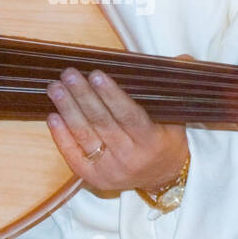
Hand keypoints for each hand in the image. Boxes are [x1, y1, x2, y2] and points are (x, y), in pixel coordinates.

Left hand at [45, 66, 188, 192]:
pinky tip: (53, 116)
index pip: (129, 116)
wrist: (163, 179)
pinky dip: (62, 136)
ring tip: (56, 88)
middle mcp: (130, 158)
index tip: (96, 74)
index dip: (111, 95)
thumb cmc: (167, 141)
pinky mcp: (95, 179)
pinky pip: (74, 156)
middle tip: (69, 74)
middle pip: (102, 124)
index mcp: (152, 142)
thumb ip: (174, 88)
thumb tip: (184, 59)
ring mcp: (111, 170)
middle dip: (83, 96)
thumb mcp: (177, 117)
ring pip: (85, 137)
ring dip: (68, 111)